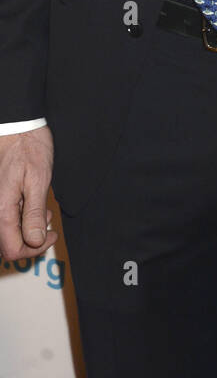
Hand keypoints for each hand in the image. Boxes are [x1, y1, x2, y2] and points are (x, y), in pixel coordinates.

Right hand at [0, 126, 57, 260]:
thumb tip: (36, 240)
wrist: (16, 127)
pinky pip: (4, 218)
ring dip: (25, 230)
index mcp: (1, 209)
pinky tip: (32, 206)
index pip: (12, 250)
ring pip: (6, 233)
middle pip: (7, 245)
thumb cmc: (28, 149)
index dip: (34, 249)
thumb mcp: (38, 180)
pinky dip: (18, 219)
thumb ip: (34, 213)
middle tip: (47, 223)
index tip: (50, 236)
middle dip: (30, 240)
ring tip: (43, 213)